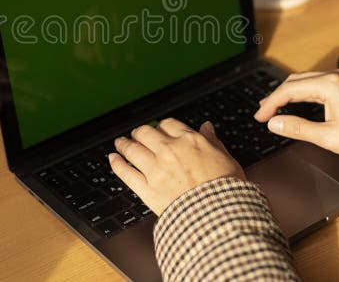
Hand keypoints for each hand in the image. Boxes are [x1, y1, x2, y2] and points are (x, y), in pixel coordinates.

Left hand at [109, 119, 245, 215]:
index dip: (162, 126)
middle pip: (146, 133)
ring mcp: (155, 169)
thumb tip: (207, 127)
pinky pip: (126, 172)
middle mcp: (169, 151)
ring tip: (120, 143)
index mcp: (189, 141)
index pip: (169, 125)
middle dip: (140, 132)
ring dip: (124, 144)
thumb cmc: (225, 189)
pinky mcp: (146, 188)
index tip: (160, 129)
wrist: (218, 214)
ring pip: (132, 149)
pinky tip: (112, 158)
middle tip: (137, 134)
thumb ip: (213, 141)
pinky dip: (117, 164)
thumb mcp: (226, 158)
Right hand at [254, 69, 338, 158]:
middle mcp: (336, 76)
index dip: (271, 103)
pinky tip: (298, 101)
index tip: (260, 116)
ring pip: (307, 80)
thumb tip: (274, 123)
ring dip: (290, 92)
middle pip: (296, 81)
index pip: (289, 90)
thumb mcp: (328, 137)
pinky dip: (304, 91)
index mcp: (329, 85)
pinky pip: (319, 83)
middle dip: (277, 96)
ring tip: (276, 106)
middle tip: (264, 111)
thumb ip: (297, 128)